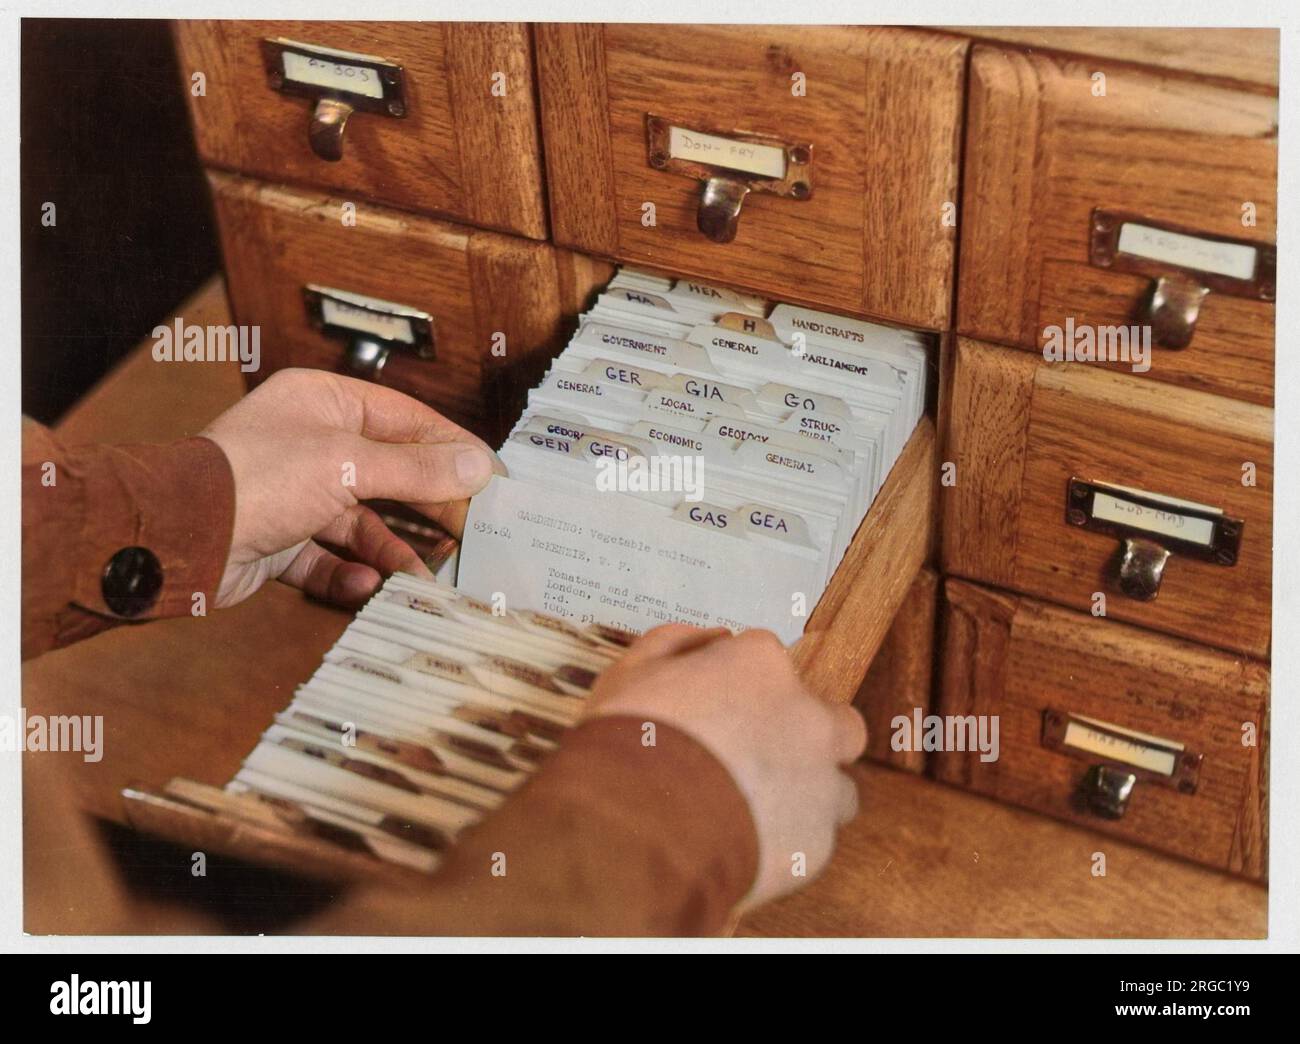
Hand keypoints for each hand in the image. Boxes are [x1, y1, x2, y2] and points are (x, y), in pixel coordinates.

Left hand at [201, 368, 502, 609]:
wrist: (177, 538)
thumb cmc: (252, 478)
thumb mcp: (349, 465)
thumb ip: (418, 470)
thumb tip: (477, 466)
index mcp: (325, 404)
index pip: (407, 421)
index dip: (452, 449)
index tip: (493, 478)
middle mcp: (311, 445)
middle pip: (390, 475)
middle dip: (429, 508)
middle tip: (472, 535)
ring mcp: (295, 494)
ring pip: (363, 523)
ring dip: (393, 550)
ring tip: (425, 576)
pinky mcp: (280, 540)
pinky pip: (329, 558)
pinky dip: (350, 573)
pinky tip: (364, 583)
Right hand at [585, 623, 866, 907]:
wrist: (633, 831)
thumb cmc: (625, 747)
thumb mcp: (631, 672)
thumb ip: (676, 643)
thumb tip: (711, 639)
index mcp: (762, 667)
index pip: (768, 662)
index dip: (740, 688)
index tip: (718, 710)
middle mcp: (805, 718)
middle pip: (835, 723)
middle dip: (807, 739)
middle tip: (760, 758)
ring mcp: (818, 783)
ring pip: (836, 790)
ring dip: (807, 796)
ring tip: (755, 813)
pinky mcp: (814, 844)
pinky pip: (812, 843)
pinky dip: (786, 845)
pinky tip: (746, 847)